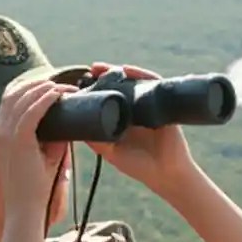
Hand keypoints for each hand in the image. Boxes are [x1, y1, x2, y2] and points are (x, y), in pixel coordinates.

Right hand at [0, 78, 76, 219]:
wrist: (26, 211)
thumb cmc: (35, 190)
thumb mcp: (44, 159)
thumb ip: (53, 141)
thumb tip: (69, 125)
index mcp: (1, 137)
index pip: (8, 101)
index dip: (26, 87)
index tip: (47, 85)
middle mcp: (0, 134)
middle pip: (12, 94)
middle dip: (36, 83)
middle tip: (59, 82)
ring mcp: (6, 137)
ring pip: (22, 98)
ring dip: (44, 88)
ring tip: (64, 87)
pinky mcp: (18, 143)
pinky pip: (31, 111)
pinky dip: (45, 99)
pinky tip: (58, 94)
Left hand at [83, 62, 196, 190]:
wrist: (165, 174)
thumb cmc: (139, 166)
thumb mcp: (111, 152)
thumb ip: (96, 140)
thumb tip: (75, 127)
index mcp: (124, 118)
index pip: (111, 95)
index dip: (98, 86)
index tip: (85, 79)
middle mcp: (137, 109)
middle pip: (123, 84)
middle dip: (108, 73)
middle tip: (94, 68)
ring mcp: (150, 106)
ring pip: (136, 81)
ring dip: (121, 71)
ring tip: (105, 68)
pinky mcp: (162, 105)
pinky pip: (153, 84)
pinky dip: (141, 75)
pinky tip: (128, 70)